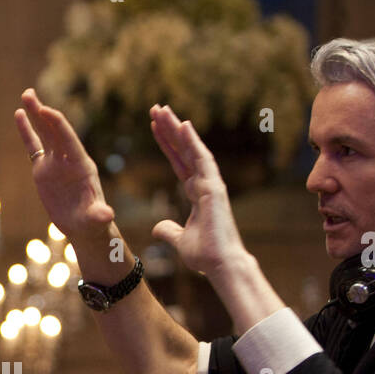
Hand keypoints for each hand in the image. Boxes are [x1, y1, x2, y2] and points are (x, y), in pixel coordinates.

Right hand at [15, 88, 115, 245]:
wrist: (84, 226)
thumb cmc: (92, 223)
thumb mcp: (96, 219)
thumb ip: (100, 214)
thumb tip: (107, 216)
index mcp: (81, 165)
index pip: (68, 140)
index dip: (57, 125)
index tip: (44, 110)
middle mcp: (68, 159)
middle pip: (55, 131)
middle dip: (43, 112)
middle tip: (29, 94)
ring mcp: (55, 163)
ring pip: (45, 133)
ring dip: (36, 114)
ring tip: (26, 94)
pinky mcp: (44, 169)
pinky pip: (34, 147)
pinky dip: (27, 131)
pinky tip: (20, 115)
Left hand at [148, 104, 251, 278]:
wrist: (220, 265)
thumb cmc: (205, 255)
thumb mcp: (179, 240)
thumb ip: (169, 230)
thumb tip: (157, 227)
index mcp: (197, 193)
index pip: (179, 162)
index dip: (167, 144)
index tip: (154, 127)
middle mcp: (205, 183)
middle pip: (184, 150)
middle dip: (170, 129)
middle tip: (156, 108)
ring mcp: (211, 183)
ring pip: (192, 149)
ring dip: (178, 129)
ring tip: (163, 110)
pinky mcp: (215, 188)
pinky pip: (203, 159)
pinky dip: (192, 141)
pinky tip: (182, 124)